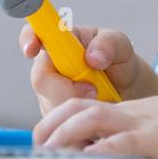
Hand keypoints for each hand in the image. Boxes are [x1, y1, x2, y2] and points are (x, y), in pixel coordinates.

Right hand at [20, 23, 143, 114]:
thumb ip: (108, 43)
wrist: (128, 92)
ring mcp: (48, 93)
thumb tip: (92, 57)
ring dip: (75, 104)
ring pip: (49, 103)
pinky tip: (92, 111)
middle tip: (92, 90)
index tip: (33, 49)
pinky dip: (77, 120)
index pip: (33, 35)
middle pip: (40, 78)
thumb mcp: (120, 45)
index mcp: (61, 42)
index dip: (28, 40)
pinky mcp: (53, 116)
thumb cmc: (119, 62)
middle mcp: (49, 67)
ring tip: (98, 97)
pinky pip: (57, 123)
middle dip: (65, 88)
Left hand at [33, 87, 157, 158]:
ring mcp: (140, 123)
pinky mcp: (154, 138)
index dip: (55, 118)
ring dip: (60, 137)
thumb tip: (107, 156)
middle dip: (48, 126)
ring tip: (45, 154)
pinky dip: (95, 152)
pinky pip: (117, 143)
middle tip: (34, 148)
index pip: (81, 105)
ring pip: (87, 120)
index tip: (41, 138)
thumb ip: (136, 138)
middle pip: (76, 107)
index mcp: (129, 111)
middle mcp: (129, 113)